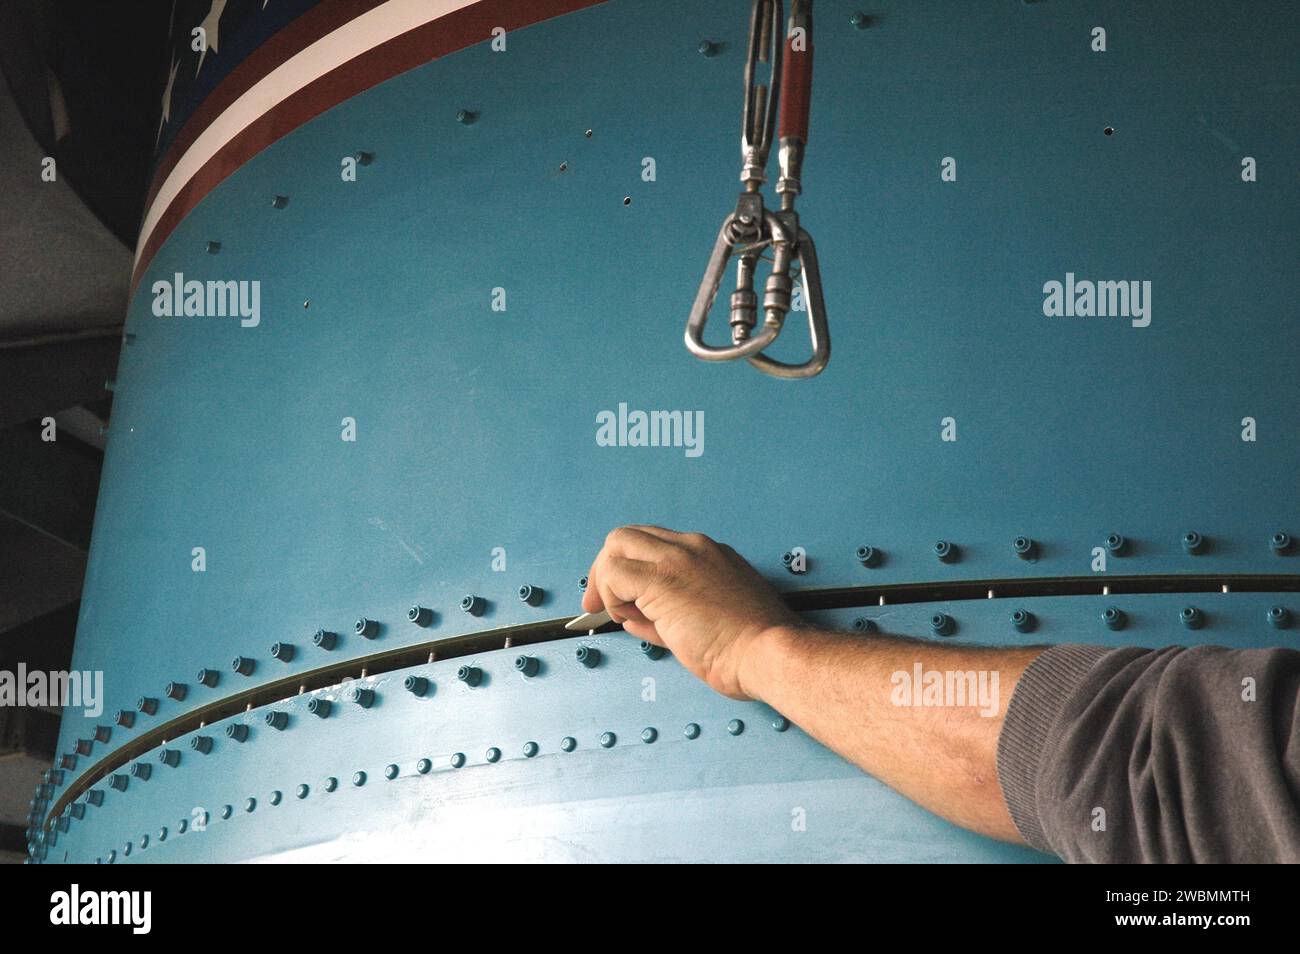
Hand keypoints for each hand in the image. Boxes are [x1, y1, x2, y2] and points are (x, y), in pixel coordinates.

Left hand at [581, 526, 802, 698]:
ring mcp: (677, 559)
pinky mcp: (663, 579)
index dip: (627, 568)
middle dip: (606, 568)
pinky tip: (628, 616)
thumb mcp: (707, 621)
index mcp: (706, 554)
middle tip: (599, 604)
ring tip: (621, 613)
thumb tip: (633, 618)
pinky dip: (610, 594)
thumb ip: (667, 614)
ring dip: (607, 580)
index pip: (651, 545)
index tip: (618, 597)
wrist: (769, 652)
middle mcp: (691, 547)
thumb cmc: (751, 646)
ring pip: (616, 545)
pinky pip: (615, 572)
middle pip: (627, 536)